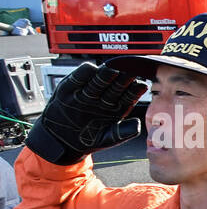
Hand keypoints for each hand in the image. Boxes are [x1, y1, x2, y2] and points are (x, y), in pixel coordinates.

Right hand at [26, 62, 144, 164]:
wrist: (60, 140)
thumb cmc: (87, 140)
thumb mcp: (106, 139)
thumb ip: (122, 132)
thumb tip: (137, 126)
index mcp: (117, 107)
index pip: (128, 96)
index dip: (135, 91)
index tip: (142, 85)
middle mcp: (104, 97)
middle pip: (115, 86)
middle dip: (123, 79)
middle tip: (130, 71)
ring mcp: (87, 92)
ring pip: (99, 81)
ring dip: (105, 74)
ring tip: (112, 68)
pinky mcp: (70, 88)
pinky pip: (78, 79)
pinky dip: (83, 73)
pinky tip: (91, 68)